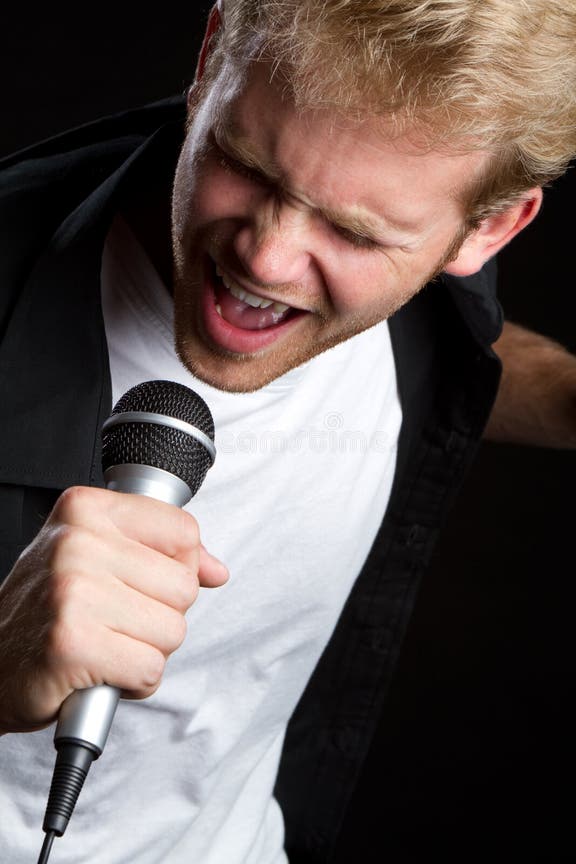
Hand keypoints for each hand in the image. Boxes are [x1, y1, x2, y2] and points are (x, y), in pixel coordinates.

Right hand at [0, 485, 227, 733]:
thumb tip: (216, 570)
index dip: (177, 567)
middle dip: (160, 615)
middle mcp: (77, 543)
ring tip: (104, 644)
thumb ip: (163, 554)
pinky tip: (99, 670)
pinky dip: (132, 682)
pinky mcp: (73, 644)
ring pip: (173, 631)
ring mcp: (73, 592)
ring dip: (146, 651)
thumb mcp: (98, 559)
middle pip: (183, 585)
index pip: (184, 531)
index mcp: (86, 509)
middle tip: (113, 620)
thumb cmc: (48, 612)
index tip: (141, 581)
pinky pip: (150, 669)